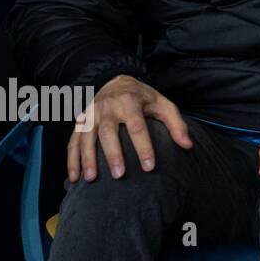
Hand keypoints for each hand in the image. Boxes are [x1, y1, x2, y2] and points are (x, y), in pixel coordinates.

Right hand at [68, 74, 192, 183]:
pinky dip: (71, 160)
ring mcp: (91, 114)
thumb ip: (176, 124)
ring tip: (91, 179)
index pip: (137, 126)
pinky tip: (73, 178)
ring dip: (87, 159)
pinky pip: (73, 141)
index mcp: (129, 101)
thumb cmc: (143, 97)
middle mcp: (107, 107)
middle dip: (113, 154)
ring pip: (86, 137)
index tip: (149, 167)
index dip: (143, 147)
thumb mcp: (163, 104)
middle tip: (119, 175)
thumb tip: (188, 145)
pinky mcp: (80, 121)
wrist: (115, 80)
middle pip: (108, 132)